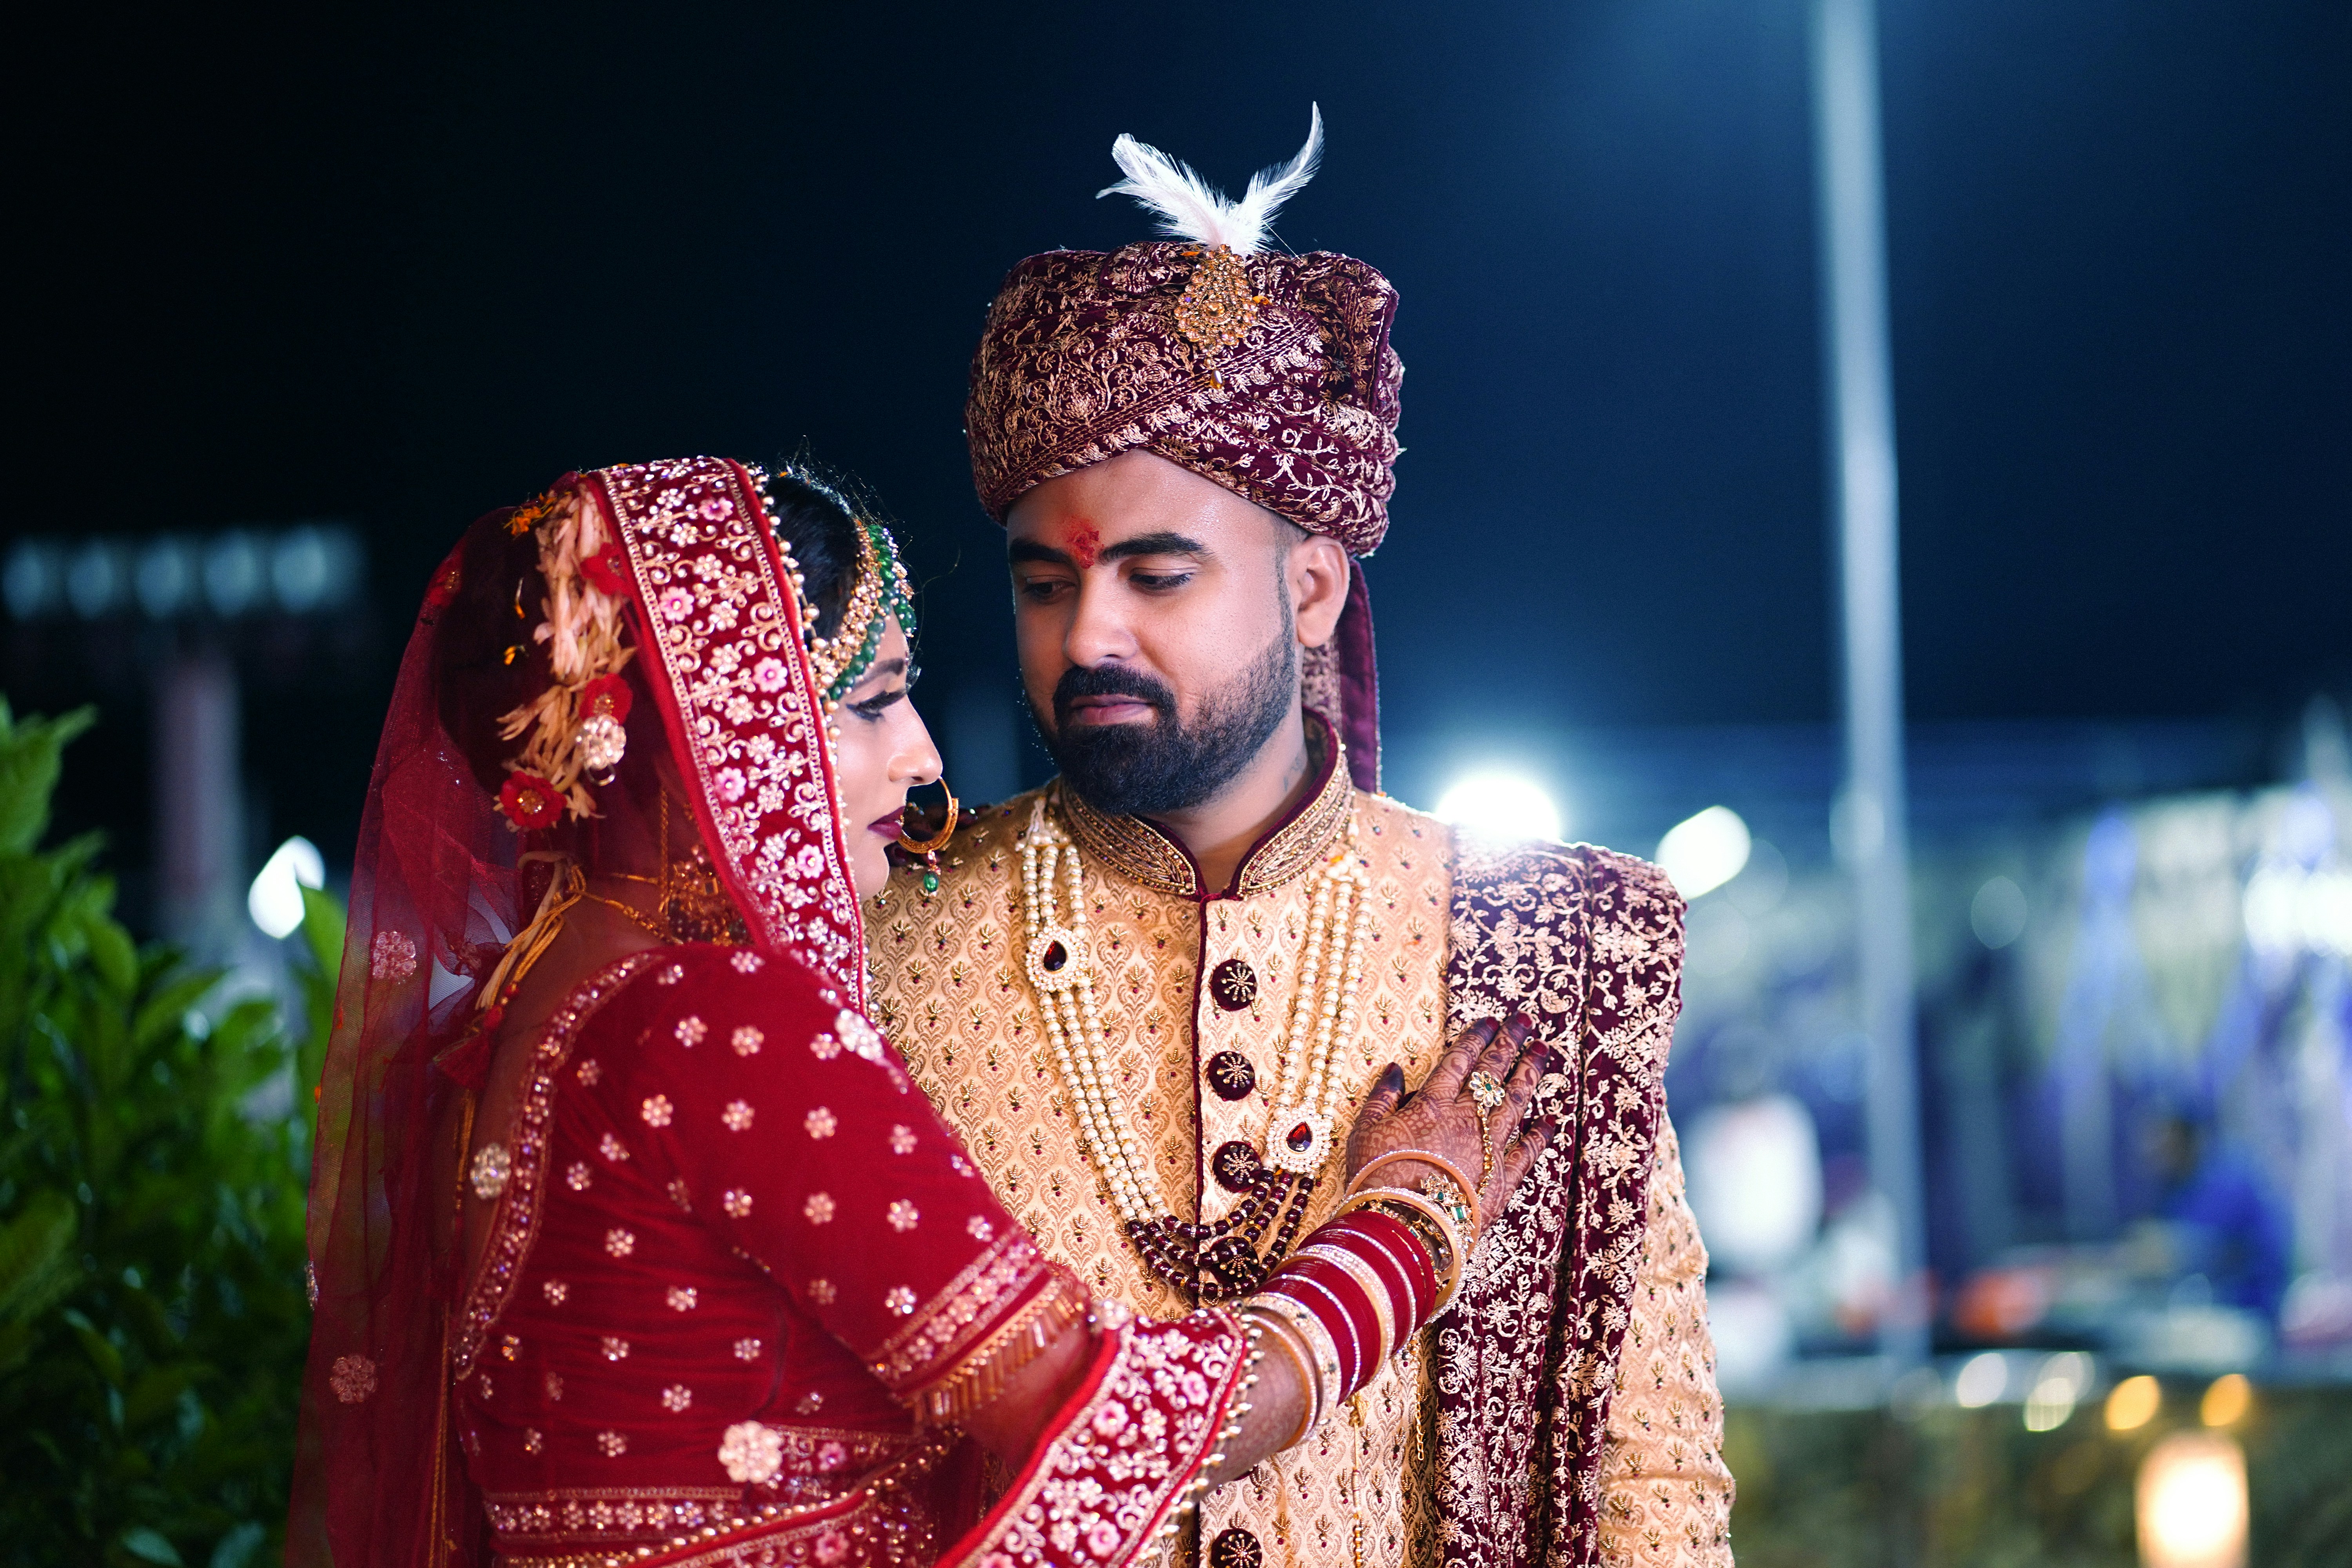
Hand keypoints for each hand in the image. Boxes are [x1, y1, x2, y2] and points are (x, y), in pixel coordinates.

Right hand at [1342, 1014, 1556, 1237]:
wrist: (1402, 1226)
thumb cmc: (1376, 1179)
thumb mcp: (1364, 1131)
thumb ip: (1381, 1098)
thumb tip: (1393, 1070)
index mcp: (1431, 1105)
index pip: (1459, 1061)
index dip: (1476, 1038)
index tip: (1491, 1021)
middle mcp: (1464, 1119)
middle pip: (1492, 1073)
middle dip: (1510, 1043)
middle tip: (1526, 1022)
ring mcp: (1487, 1148)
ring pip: (1515, 1103)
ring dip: (1530, 1075)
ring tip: (1543, 1054)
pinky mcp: (1501, 1179)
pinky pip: (1527, 1151)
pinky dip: (1541, 1134)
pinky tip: (1552, 1119)